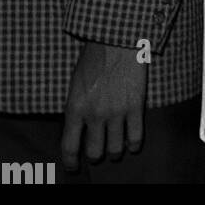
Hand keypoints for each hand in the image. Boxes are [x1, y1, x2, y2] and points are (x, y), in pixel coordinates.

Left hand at [61, 40, 147, 172]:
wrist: (118, 37)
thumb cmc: (94, 56)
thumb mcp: (76, 83)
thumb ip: (77, 107)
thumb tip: (79, 129)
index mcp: (75, 108)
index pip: (69, 147)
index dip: (72, 162)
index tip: (75, 166)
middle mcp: (94, 115)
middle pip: (95, 152)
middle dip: (96, 154)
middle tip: (99, 150)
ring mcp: (116, 112)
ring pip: (115, 149)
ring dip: (115, 151)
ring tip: (116, 146)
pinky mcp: (135, 106)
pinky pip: (135, 137)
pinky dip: (134, 145)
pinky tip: (132, 143)